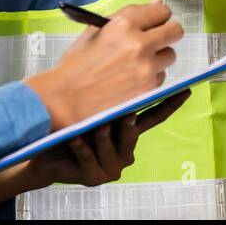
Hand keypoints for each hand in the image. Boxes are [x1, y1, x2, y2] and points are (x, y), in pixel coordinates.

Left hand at [0, 91, 189, 208]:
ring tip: (95, 126)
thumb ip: (114, 81)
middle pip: (135, 132)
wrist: (40, 144)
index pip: (153, 113)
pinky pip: (88, 156)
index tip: (185, 90)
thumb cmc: (67, 120)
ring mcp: (111, 166)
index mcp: (126, 127)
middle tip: (127, 111)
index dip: (169, 103)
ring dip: (102, 133)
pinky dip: (81, 146)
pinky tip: (75, 138)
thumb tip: (131, 47)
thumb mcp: (95, 98)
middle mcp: (125, 150)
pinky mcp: (93, 176)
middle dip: (129, 120)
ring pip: (111, 145)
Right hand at [23, 1, 181, 129]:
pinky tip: (132, 79)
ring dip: (159, 57)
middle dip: (167, 34)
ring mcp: (146, 67)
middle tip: (157, 40)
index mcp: (124, 23)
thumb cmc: (77, 63)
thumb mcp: (96, 30)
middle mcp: (139, 43)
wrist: (66, 97)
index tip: (155, 22)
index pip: (161, 10)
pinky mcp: (149, 88)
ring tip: (137, 63)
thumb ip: (128, 16)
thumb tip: (156, 5)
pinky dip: (151, 77)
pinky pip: (161, 77)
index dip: (158, 16)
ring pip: (170, 55)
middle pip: (175, 31)